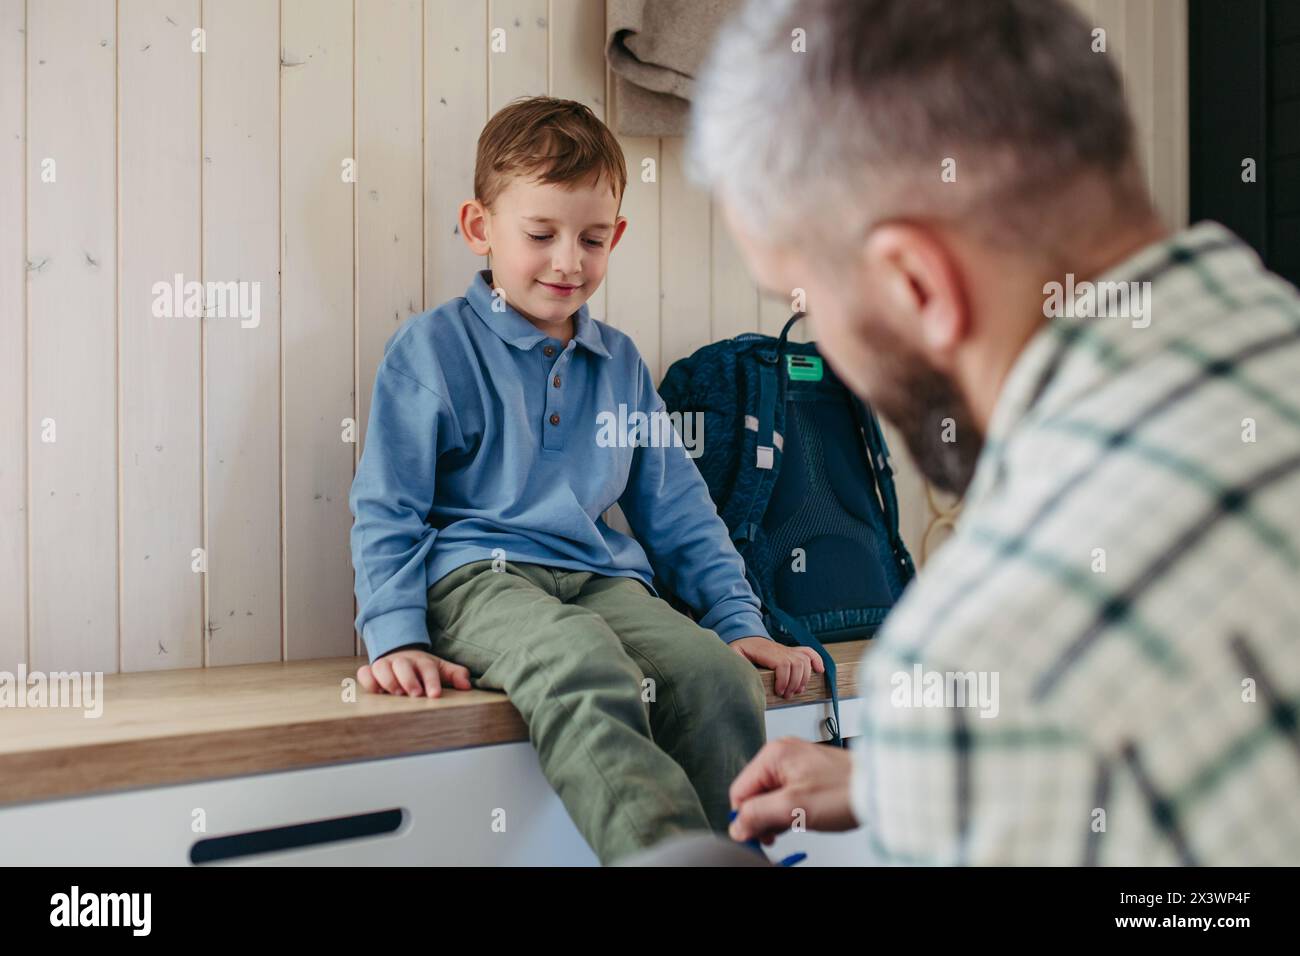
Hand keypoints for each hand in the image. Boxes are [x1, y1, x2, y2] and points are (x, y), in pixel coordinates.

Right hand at [356, 649, 471, 697]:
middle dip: (409, 679)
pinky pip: (365, 672)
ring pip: (381, 666)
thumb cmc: (423, 668)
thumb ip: (455, 675)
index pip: (428, 668)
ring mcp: (385, 665)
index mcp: (422, 661)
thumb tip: (466, 686)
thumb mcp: (441, 669)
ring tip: (396, 694)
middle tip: (415, 694)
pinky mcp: (371, 671)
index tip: (435, 695)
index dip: (432, 681)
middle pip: (403, 665)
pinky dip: (368, 680)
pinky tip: (375, 691)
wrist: (401, 655)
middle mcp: (402, 661)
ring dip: (388, 680)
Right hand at [729, 737, 857, 843]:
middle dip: (764, 817)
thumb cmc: (844, 791)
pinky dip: (791, 810)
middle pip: (754, 794)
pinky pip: (786, 795)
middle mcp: (781, 754)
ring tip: (799, 822)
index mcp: (773, 755)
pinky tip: (805, 817)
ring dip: (779, 815)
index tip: (760, 835)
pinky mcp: (806, 774)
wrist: (879, 789)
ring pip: (770, 797)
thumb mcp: (795, 808)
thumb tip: (736, 825)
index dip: (747, 817)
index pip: (740, 791)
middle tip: (782, 831)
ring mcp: (794, 763)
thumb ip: (759, 815)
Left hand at [730, 636, 823, 697]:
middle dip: (795, 682)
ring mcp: (787, 650)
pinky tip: (820, 670)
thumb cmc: (740, 648)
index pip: (782, 664)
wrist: (745, 637)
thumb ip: (737, 663)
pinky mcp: (791, 651)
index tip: (779, 692)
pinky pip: (808, 652)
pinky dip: (817, 660)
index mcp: (766, 651)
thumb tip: (741, 675)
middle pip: (797, 664)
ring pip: (804, 661)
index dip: (784, 680)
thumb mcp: (733, 655)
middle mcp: (780, 649)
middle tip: (786, 695)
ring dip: (804, 678)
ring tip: (796, 690)